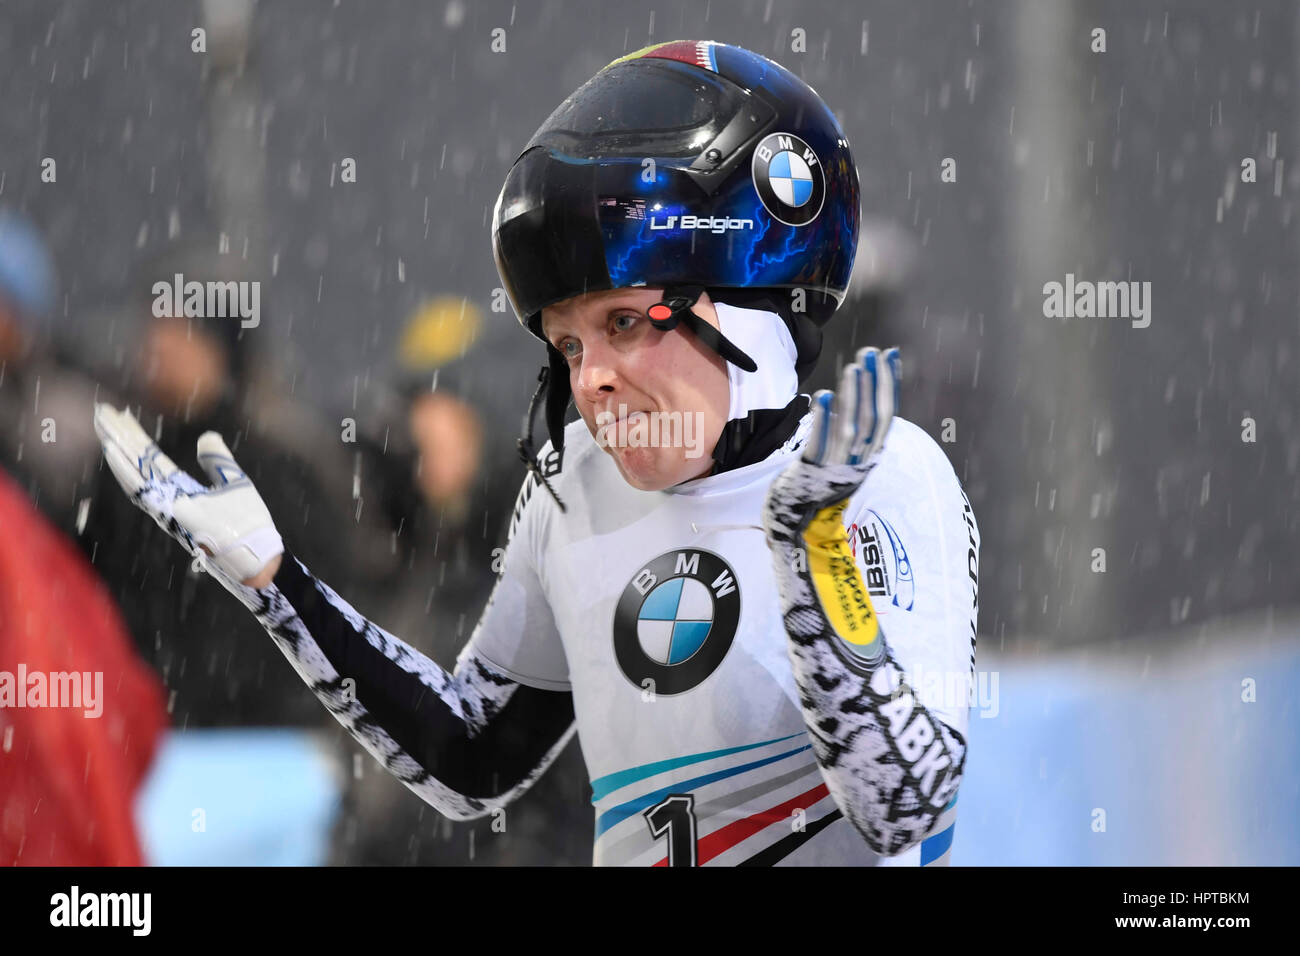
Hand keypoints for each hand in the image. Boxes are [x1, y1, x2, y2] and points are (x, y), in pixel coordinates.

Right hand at [92, 403, 283, 587]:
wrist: (258, 552)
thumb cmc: (247, 523)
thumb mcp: (234, 480)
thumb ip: (218, 460)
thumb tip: (207, 436)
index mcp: (180, 489)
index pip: (151, 457)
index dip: (137, 436)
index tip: (121, 415)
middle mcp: (167, 497)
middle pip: (138, 460)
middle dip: (120, 436)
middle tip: (101, 410)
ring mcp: (166, 506)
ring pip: (134, 471)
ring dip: (117, 446)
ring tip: (101, 422)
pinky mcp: (171, 514)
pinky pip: (142, 490)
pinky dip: (125, 470)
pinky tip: (111, 450)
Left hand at [762, 346, 899, 667]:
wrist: (797, 536)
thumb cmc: (816, 495)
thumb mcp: (841, 461)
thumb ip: (852, 432)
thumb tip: (859, 397)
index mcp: (867, 458)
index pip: (885, 415)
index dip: (889, 384)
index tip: (891, 353)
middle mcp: (856, 463)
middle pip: (870, 418)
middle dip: (873, 383)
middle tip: (872, 352)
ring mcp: (834, 469)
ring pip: (849, 427)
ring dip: (852, 396)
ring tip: (853, 367)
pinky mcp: (809, 474)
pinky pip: (818, 444)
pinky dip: (822, 419)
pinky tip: (821, 394)